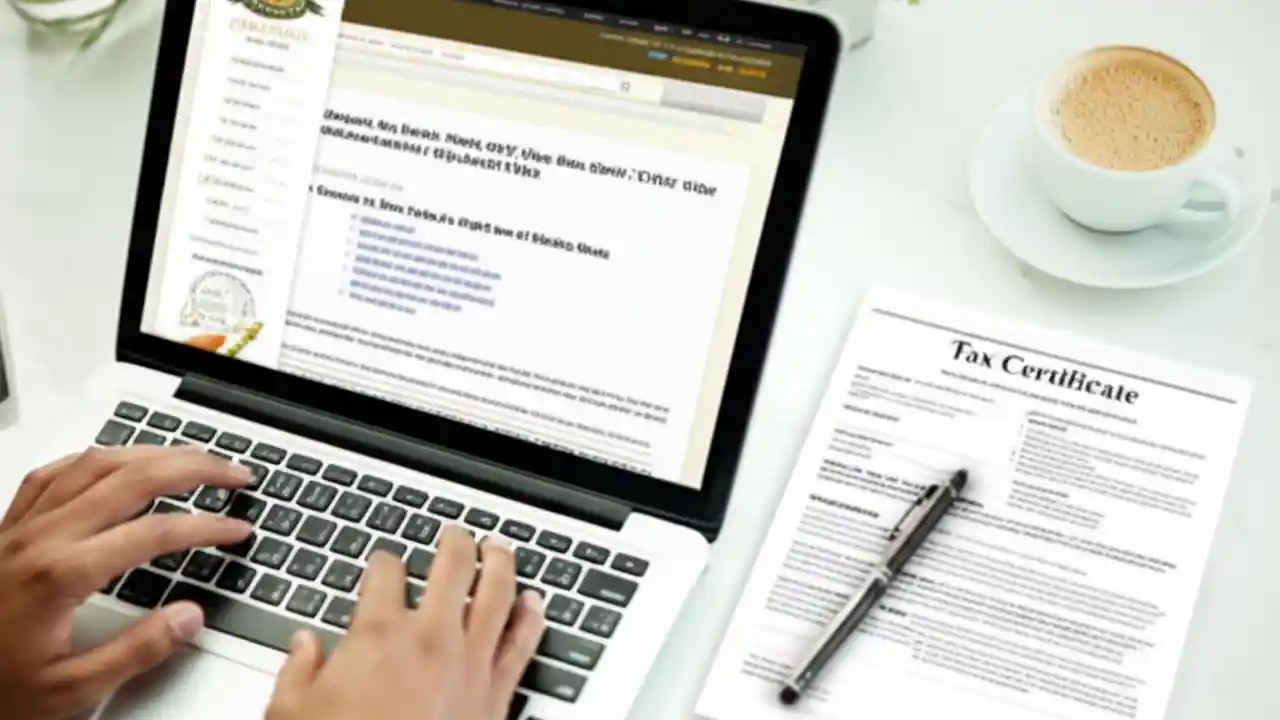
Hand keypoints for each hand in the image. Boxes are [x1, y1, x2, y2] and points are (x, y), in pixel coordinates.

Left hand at [0, 447, 252, 719]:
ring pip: (95, 463)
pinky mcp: (6, 528)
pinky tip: (114, 460)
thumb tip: (190, 616)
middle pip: (132, 478)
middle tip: (234, 473)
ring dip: (151, 452)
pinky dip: (95, 458)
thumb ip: (135, 652)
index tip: (237, 529)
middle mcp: (41, 539)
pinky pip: (53, 473)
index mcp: (61, 575)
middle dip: (194, 468)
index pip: (155, 532)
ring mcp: (20, 527)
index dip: (207, 526)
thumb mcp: (68, 691)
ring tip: (191, 457)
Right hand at [267, 527, 544, 719]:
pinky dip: (531, 617)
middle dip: (453, 543)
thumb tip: (303, 646)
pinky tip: (534, 602)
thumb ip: (298, 672)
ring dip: (499, 563)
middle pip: (452, 566)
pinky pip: (522, 644)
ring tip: (498, 547)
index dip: (382, 561)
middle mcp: (431, 639)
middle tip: (455, 534)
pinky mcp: (497, 693)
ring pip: (496, 593)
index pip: (385, 572)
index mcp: (378, 635)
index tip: (383, 564)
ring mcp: (470, 663)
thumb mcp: (291, 715)